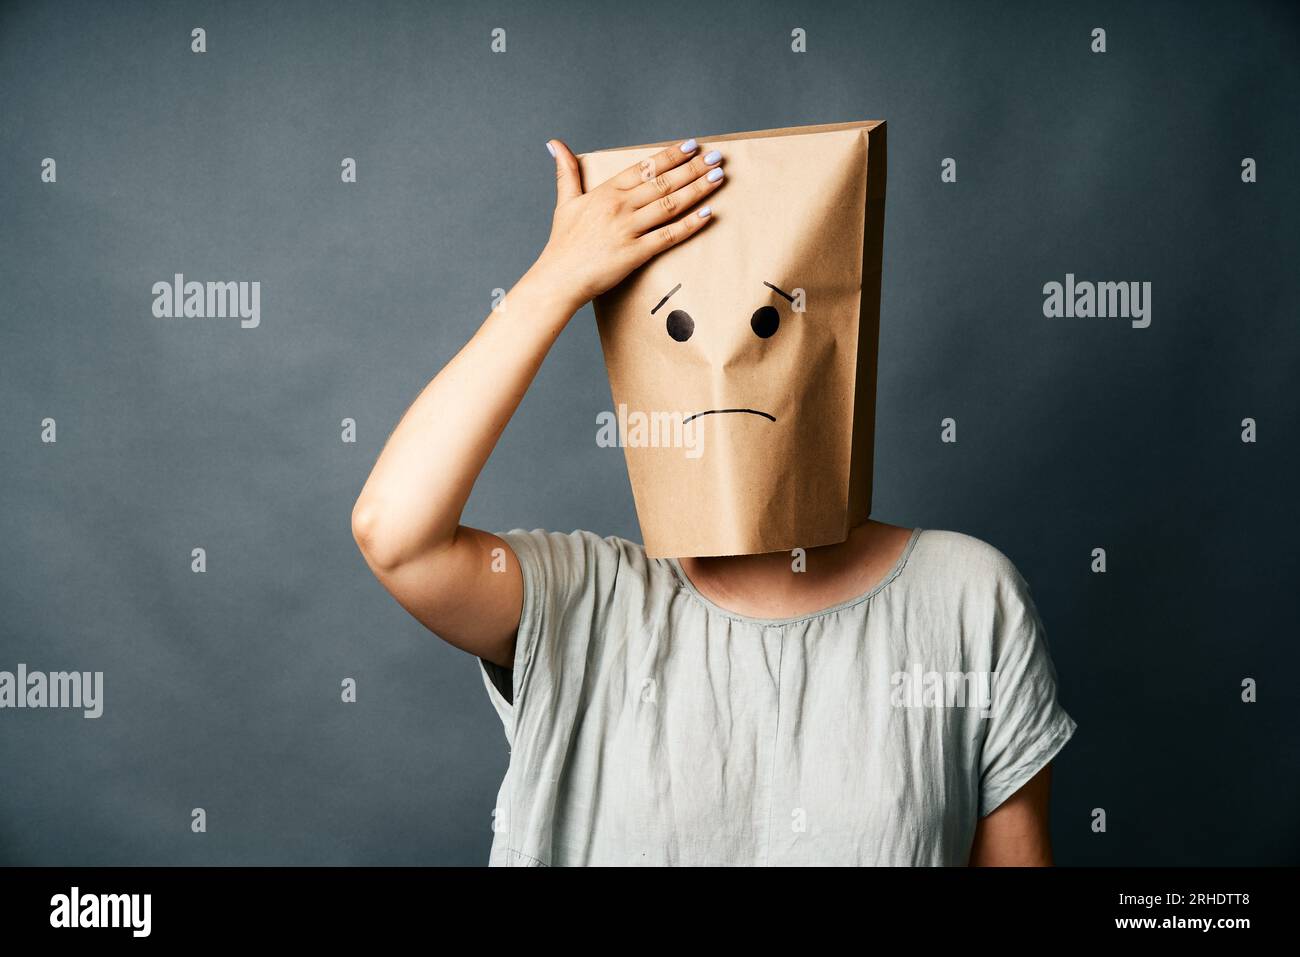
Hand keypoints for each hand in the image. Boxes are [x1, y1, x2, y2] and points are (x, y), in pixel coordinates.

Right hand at [528, 137, 724, 308]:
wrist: (559, 279)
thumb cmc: (563, 244)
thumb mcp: (565, 202)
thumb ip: (566, 171)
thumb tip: (555, 143)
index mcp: (606, 192)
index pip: (644, 167)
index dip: (670, 155)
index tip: (691, 145)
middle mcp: (619, 207)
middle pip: (662, 182)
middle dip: (692, 168)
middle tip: (715, 157)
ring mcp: (628, 229)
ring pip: (669, 204)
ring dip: (696, 189)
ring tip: (718, 177)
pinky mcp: (635, 253)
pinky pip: (668, 236)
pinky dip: (689, 225)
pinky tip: (708, 214)